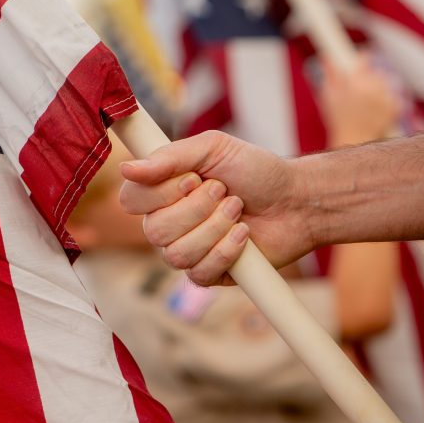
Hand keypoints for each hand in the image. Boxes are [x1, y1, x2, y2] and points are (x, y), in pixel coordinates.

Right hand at [118, 131, 312, 284]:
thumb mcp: (213, 148)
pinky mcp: (208, 273)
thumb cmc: (254, 170)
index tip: (192, 179)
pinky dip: (226, 251)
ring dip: (214, 229)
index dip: (160, 193)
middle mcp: (166, 222)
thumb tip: (127, 169)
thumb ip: (169, 157)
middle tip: (224, 192)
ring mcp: (186, 250)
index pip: (130, 200)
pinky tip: (243, 236)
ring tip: (237, 211)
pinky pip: (198, 273)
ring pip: (176, 254)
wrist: (296, 200)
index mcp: (161, 192)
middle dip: (197, 209)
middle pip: (153, 231)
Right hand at [320, 54, 400, 146]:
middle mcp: (373, 88)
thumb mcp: (328, 95)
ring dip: (377, 87)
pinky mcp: (395, 106)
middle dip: (366, 78)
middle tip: (357, 88)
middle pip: (374, 72)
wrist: (353, 141)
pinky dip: (384, 100)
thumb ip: (330, 74)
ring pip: (384, 82)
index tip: (358, 62)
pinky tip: (374, 109)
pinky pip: (391, 95)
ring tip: (365, 101)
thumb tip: (328, 56)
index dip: (361, 60)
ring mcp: (385, 97)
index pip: (364, 59)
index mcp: (355, 82)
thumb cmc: (337, 119)